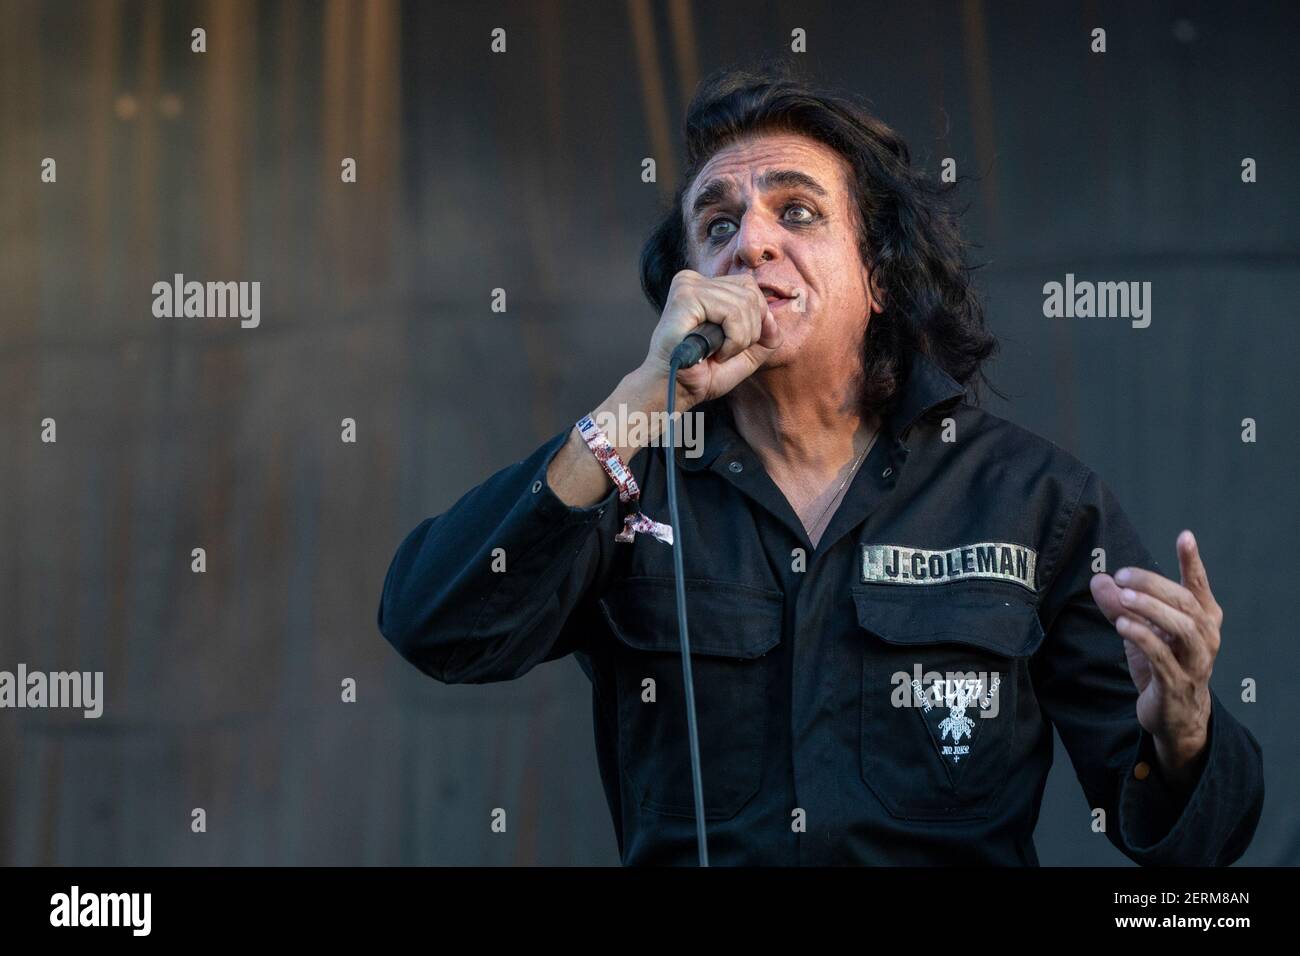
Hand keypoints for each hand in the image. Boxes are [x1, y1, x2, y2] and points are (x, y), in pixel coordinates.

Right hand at [640, 270, 783, 409]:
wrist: (678, 390)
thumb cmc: (703, 373)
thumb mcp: (746, 354)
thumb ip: (767, 335)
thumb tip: (773, 319)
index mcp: (705, 287)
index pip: (749, 286)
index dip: (756, 319)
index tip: (735, 345)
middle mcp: (694, 280)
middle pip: (750, 292)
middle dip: (750, 330)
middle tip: (728, 352)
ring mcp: (688, 286)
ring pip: (744, 303)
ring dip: (741, 339)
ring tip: (720, 354)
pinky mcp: (686, 297)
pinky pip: (731, 312)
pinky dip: (733, 339)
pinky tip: (716, 353)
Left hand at [1089, 530, 1218, 789]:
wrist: (1174, 716)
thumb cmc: (1161, 665)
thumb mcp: (1138, 630)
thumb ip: (1119, 605)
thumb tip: (1097, 578)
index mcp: (1202, 619)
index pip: (1199, 586)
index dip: (1193, 561)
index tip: (1185, 536)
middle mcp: (1205, 638)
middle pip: (1186, 602)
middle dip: (1153, 585)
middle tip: (1121, 575)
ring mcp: (1195, 662)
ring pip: (1183, 629)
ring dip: (1152, 609)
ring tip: (1123, 598)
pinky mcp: (1177, 684)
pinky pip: (1164, 658)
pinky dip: (1144, 638)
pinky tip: (1123, 625)